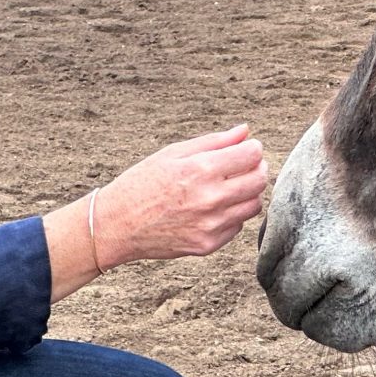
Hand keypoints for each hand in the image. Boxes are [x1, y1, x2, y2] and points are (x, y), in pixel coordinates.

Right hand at [92, 124, 267, 267]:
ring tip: (228, 188)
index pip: (252, 155)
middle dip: (256, 169)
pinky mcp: (207, 245)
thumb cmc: (141, 183)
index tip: (246, 149)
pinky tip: (212, 209)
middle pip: (259, 180)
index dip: (253, 148)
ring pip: (253, 205)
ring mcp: (210, 225)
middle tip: (242, 167)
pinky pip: (237, 227)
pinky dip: (232, 216)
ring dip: (247, 194)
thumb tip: (245, 131)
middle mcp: (210, 198)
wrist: (116, 226)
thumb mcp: (173, 153)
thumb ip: (214, 142)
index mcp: (201, 169)